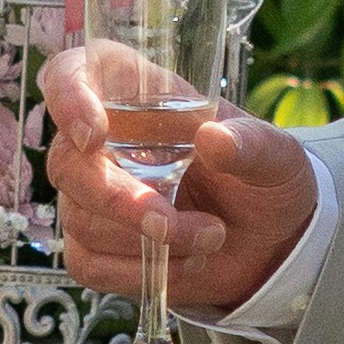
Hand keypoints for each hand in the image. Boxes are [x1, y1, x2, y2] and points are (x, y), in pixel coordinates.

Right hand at [38, 45, 321, 321]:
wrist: (270, 242)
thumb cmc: (263, 179)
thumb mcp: (276, 156)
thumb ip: (250, 144)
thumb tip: (214, 139)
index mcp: (136, 95)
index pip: (72, 72)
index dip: (68, 95)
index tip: (93, 133)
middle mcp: (103, 141)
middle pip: (67, 164)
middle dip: (117, 200)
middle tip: (170, 223)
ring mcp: (92, 195)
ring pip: (81, 220)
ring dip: (149, 241)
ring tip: (211, 237)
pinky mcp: (95, 245)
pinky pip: (88, 263)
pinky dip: (139, 272)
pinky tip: (185, 262)